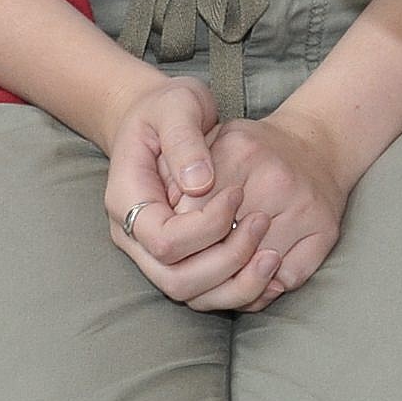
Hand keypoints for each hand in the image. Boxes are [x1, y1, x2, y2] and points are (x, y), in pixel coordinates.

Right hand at [104, 74, 266, 301]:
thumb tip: (200, 184)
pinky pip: (205, 288)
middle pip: (175, 279)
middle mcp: (134, 235)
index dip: (207, 226)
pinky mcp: (178, 255)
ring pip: (190, 293)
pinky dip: (236, 287)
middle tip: (263, 226)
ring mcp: (153, 251)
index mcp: (127, 199)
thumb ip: (184, 141)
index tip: (239, 194)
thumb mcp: (175, 107)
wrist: (157, 116)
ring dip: (235, 285)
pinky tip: (269, 272)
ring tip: (274, 258)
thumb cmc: (166, 107)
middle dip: (226, 262)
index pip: (164, 240)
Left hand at [187, 110, 352, 311]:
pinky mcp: (325, 230)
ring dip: (230, 284)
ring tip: (219, 274)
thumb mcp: (213, 140)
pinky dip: (265, 288)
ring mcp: (304, 208)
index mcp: (240, 153)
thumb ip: (180, 168)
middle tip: (194, 262)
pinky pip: (286, 280)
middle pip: (222, 249)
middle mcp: (275, 180)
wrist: (321, 143)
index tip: (177, 235)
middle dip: (201, 264)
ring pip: (253, 272)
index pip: (191, 215)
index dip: (179, 235)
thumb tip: (158, 210)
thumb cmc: (257, 146)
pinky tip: (252, 274)